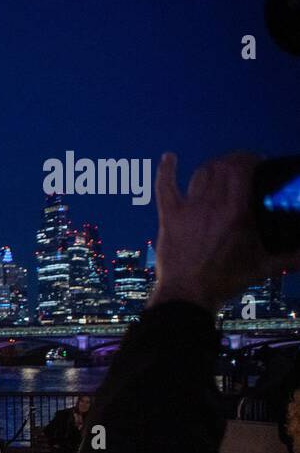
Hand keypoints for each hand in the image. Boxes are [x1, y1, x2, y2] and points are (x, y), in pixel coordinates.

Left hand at [149, 151, 296, 312]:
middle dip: (235, 160)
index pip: (243, 169)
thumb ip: (292, 257)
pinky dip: (166, 170)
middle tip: (243, 164)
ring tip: (221, 167)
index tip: (259, 162)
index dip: (251, 159)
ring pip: (201, 174)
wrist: (188, 294)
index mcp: (237, 213)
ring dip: (213, 166)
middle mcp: (212, 206)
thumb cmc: (225, 281)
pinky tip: (169, 157)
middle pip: (223, 167)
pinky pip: (165, 187)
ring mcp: (189, 210)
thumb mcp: (264, 267)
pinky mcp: (169, 217)